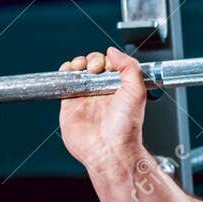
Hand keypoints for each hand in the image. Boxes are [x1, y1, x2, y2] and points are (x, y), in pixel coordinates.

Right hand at [58, 47, 147, 171]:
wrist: (109, 149)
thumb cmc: (126, 128)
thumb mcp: (137, 91)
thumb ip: (129, 67)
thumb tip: (113, 51)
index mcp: (120, 88)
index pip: (112, 65)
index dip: (108, 60)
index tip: (107, 65)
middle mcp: (103, 92)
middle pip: (93, 65)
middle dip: (92, 60)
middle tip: (95, 69)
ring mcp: (86, 97)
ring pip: (78, 71)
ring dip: (78, 63)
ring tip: (81, 67)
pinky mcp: (70, 104)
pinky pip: (65, 83)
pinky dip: (65, 72)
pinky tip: (69, 70)